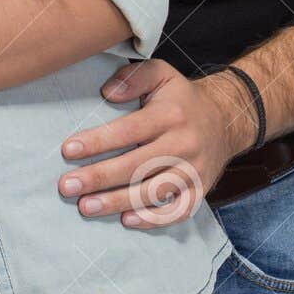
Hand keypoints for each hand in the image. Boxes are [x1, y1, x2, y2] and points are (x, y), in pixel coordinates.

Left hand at [56, 59, 257, 226]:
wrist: (227, 118)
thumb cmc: (182, 98)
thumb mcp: (161, 74)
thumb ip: (134, 77)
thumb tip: (108, 92)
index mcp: (170, 115)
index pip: (129, 131)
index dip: (98, 142)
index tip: (68, 150)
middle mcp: (183, 144)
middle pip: (136, 165)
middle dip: (98, 177)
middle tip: (67, 186)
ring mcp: (193, 170)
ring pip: (153, 192)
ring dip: (117, 202)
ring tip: (86, 206)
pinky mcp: (200, 189)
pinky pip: (178, 211)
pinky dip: (153, 219)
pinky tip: (126, 219)